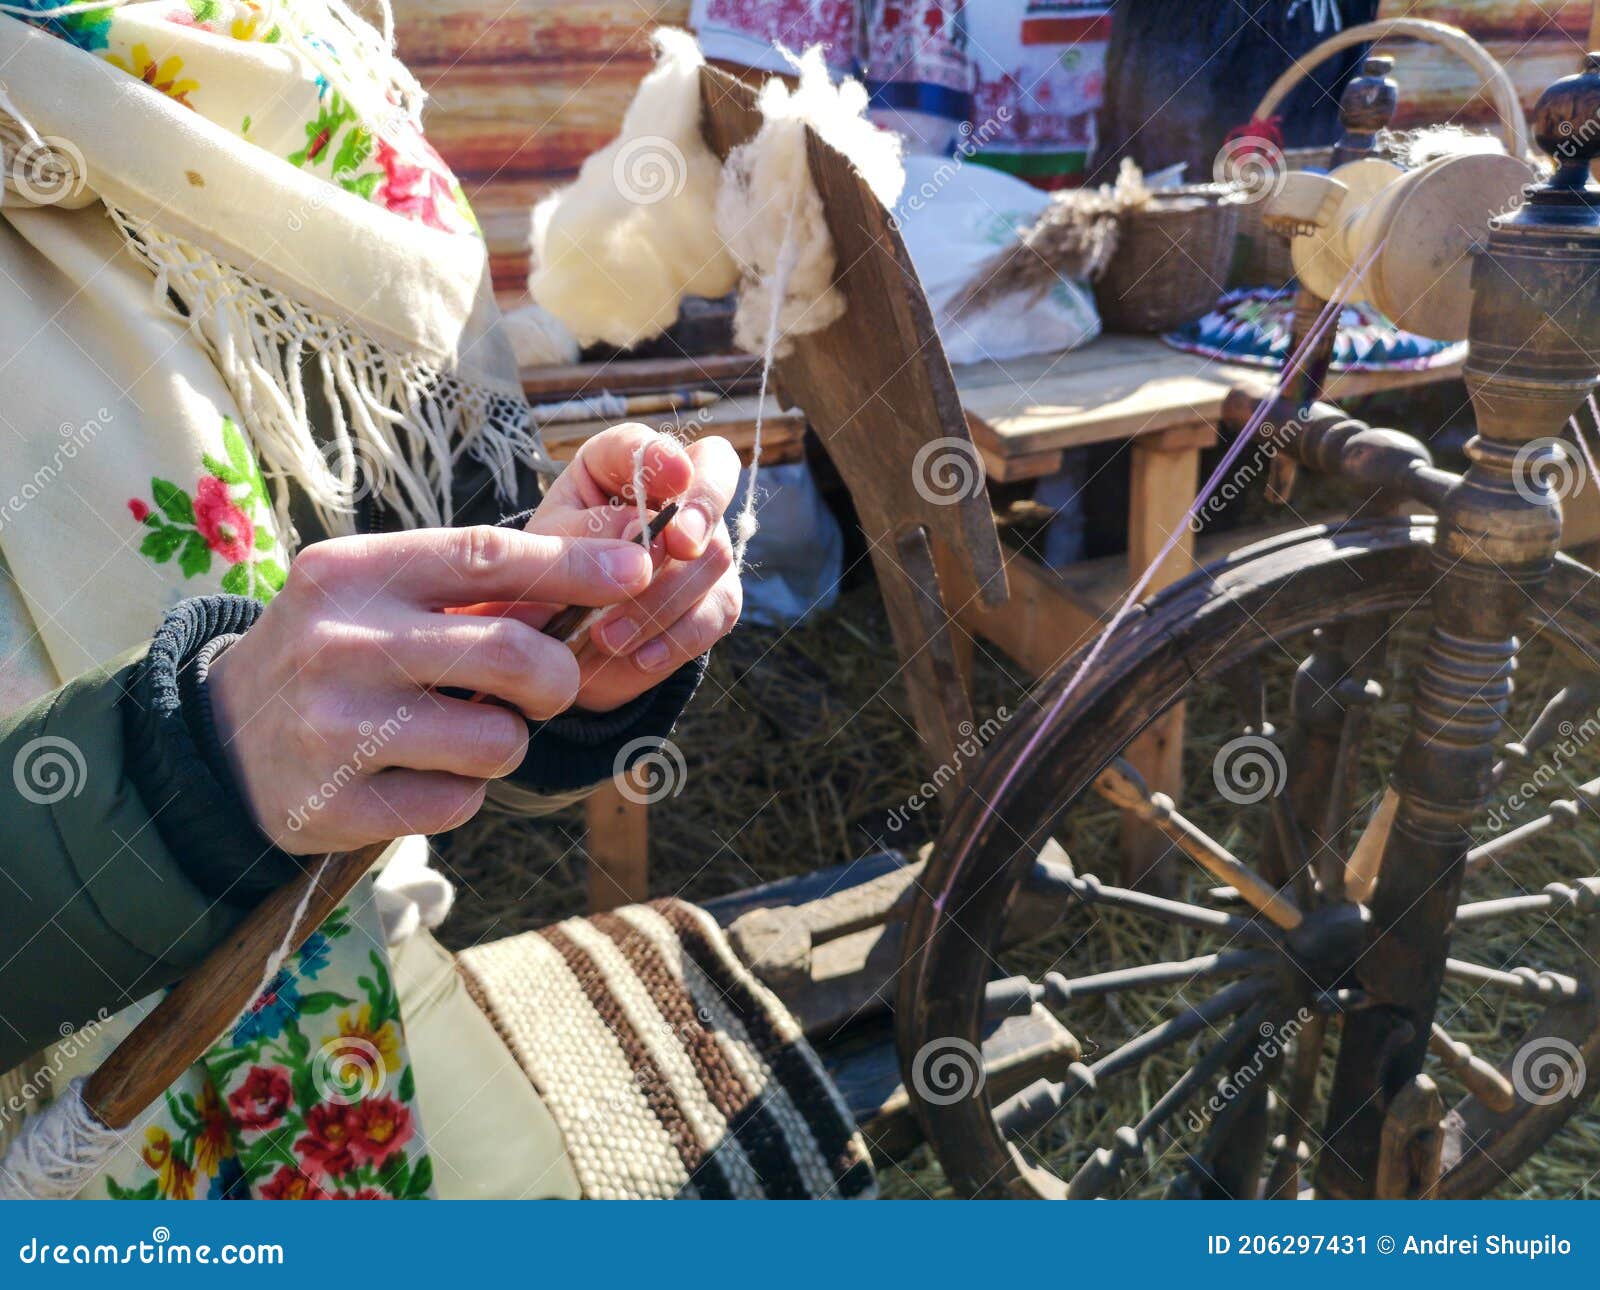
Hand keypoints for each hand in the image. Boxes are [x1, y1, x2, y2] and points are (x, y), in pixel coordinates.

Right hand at [207, 524, 654, 853]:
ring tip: (464, 733)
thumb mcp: (377, 598)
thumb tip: (604, 562)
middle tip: (552, 687)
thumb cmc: (334, 655)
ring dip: (507, 742)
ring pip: (496, 739)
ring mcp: (337, 727)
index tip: (637, 568)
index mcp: (354, 573)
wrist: (221, 742)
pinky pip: (459, 803)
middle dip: (558, 677)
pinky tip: (418, 776)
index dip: (573, 564)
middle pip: (510, 652)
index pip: (485, 556)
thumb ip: (471, 587)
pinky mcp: (338, 803)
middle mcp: (341, 642)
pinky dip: (463, 794)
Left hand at [519, 423, 743, 712]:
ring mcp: (702, 544)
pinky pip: (718, 611)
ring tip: (608, 637)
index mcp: (614, 467)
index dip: (662, 455)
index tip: (675, 476)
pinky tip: (642, 656)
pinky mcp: (716, 596)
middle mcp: (672, 495)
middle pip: (713, 478)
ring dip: (664, 599)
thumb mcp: (540, 555)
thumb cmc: (543, 581)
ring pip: (714, 555)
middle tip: (680, 543)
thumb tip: (640, 531)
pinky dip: (679, 637)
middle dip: (701, 511)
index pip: (643, 445)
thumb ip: (581, 537)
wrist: (556, 645)